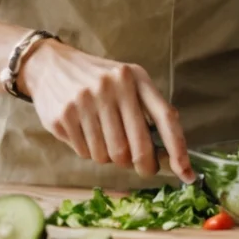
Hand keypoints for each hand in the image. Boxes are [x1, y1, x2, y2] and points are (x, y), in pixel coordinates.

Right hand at [20, 40, 192, 181]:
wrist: (51, 65)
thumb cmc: (98, 79)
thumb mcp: (128, 81)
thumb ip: (148, 109)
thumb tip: (169, 152)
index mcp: (135, 77)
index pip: (165, 118)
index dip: (178, 149)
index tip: (187, 173)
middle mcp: (112, 86)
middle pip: (136, 148)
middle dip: (143, 165)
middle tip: (143, 168)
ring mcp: (86, 100)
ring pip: (109, 155)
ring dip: (110, 157)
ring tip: (105, 138)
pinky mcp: (65, 115)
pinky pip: (86, 153)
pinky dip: (89, 152)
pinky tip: (85, 133)